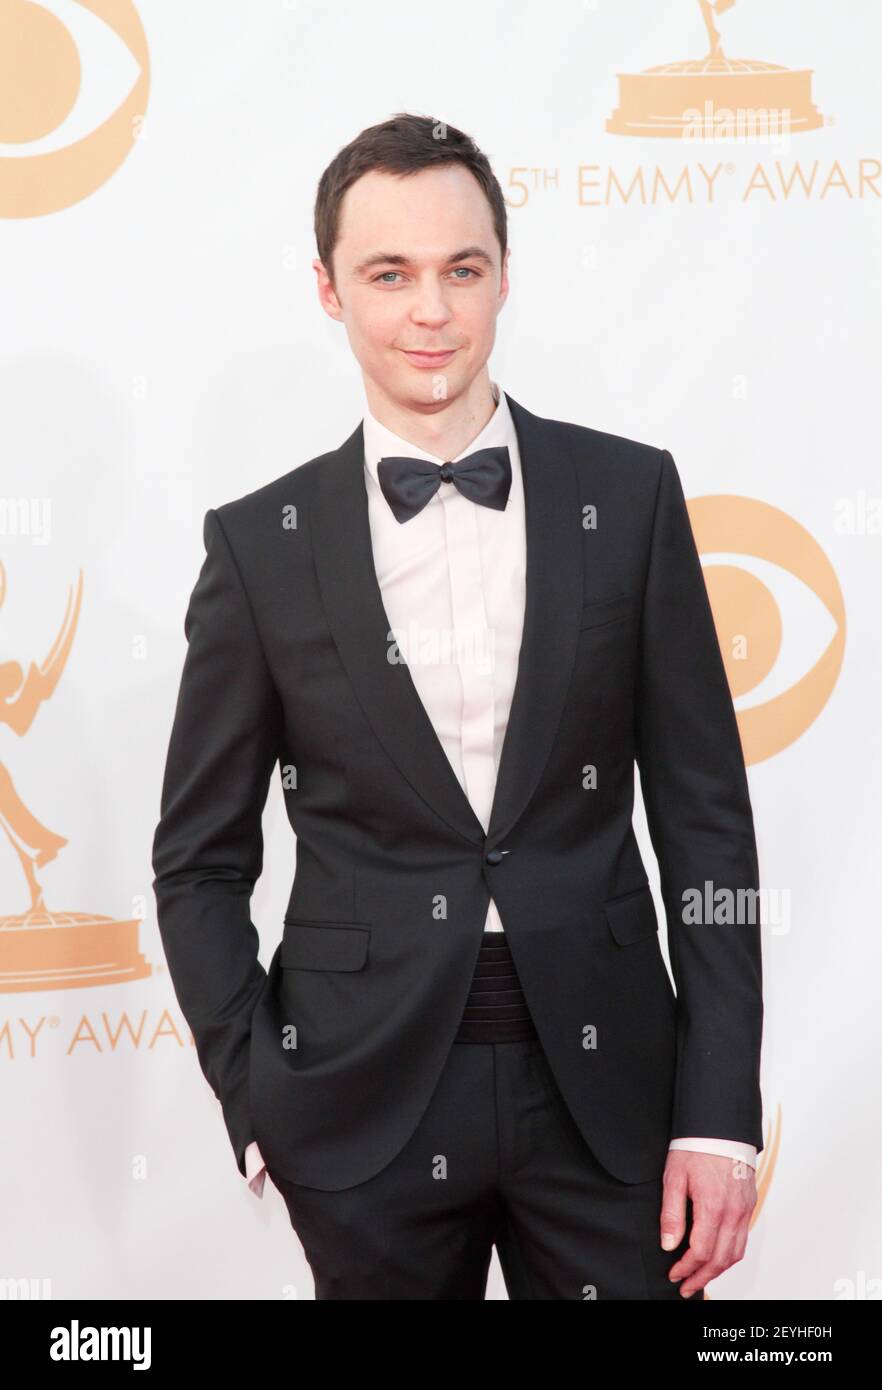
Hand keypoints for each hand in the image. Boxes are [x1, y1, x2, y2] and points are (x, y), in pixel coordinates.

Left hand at [660, 1149, 755, 1296]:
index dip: (686, 1268)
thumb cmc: (695, 1147)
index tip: (674, 1274)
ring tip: (700, 1277)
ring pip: (736, 1253)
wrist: (719, 1126)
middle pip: (720, 1259)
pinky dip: (730, 1255)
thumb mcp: (674, 1177)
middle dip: (702, 1277)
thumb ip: (671, 1213)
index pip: (700, 1251)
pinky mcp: (749, 1204)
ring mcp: (744, 1209)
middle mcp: (733, 1212)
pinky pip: (743, 1239)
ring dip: (718, 1270)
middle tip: (686, 1286)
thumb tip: (669, 1244)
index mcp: (712, 1206)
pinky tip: (717, 1256)